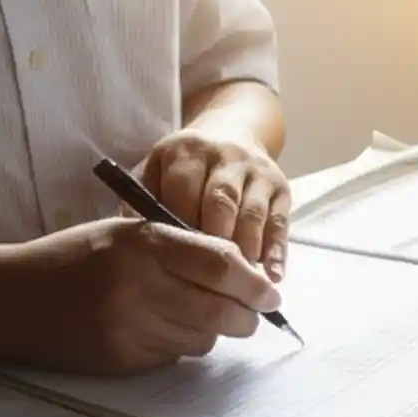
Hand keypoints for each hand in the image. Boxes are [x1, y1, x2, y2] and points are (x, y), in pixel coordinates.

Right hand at [10, 218, 281, 374]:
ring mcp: (131, 328)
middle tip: (253, 312)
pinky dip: (180, 344)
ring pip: (203, 338)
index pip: (221, 264)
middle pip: (221, 311)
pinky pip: (175, 356)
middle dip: (247, 315)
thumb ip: (183, 247)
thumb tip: (243, 273)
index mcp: (144, 244)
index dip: (254, 282)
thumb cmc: (76, 257)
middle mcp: (140, 287)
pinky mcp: (123, 360)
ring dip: (213, 330)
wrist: (13, 300)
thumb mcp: (127, 234)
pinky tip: (158, 327)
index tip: (270, 291)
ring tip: (194, 313)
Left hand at [135, 128, 290, 281]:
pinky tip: (272, 276)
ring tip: (238, 284)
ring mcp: (256, 171)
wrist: (231, 131)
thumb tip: (136, 246)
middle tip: (208, 281)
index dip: (181, 231)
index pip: (183, 192)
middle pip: (220, 202)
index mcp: (185, 153)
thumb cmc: (182, 169)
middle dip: (214, 243)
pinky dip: (277, 251)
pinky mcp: (281, 187)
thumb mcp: (156, 172)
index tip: (176, 265)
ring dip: (246, 251)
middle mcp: (224, 156)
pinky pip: (280, 222)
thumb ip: (141, 203)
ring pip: (252, 214)